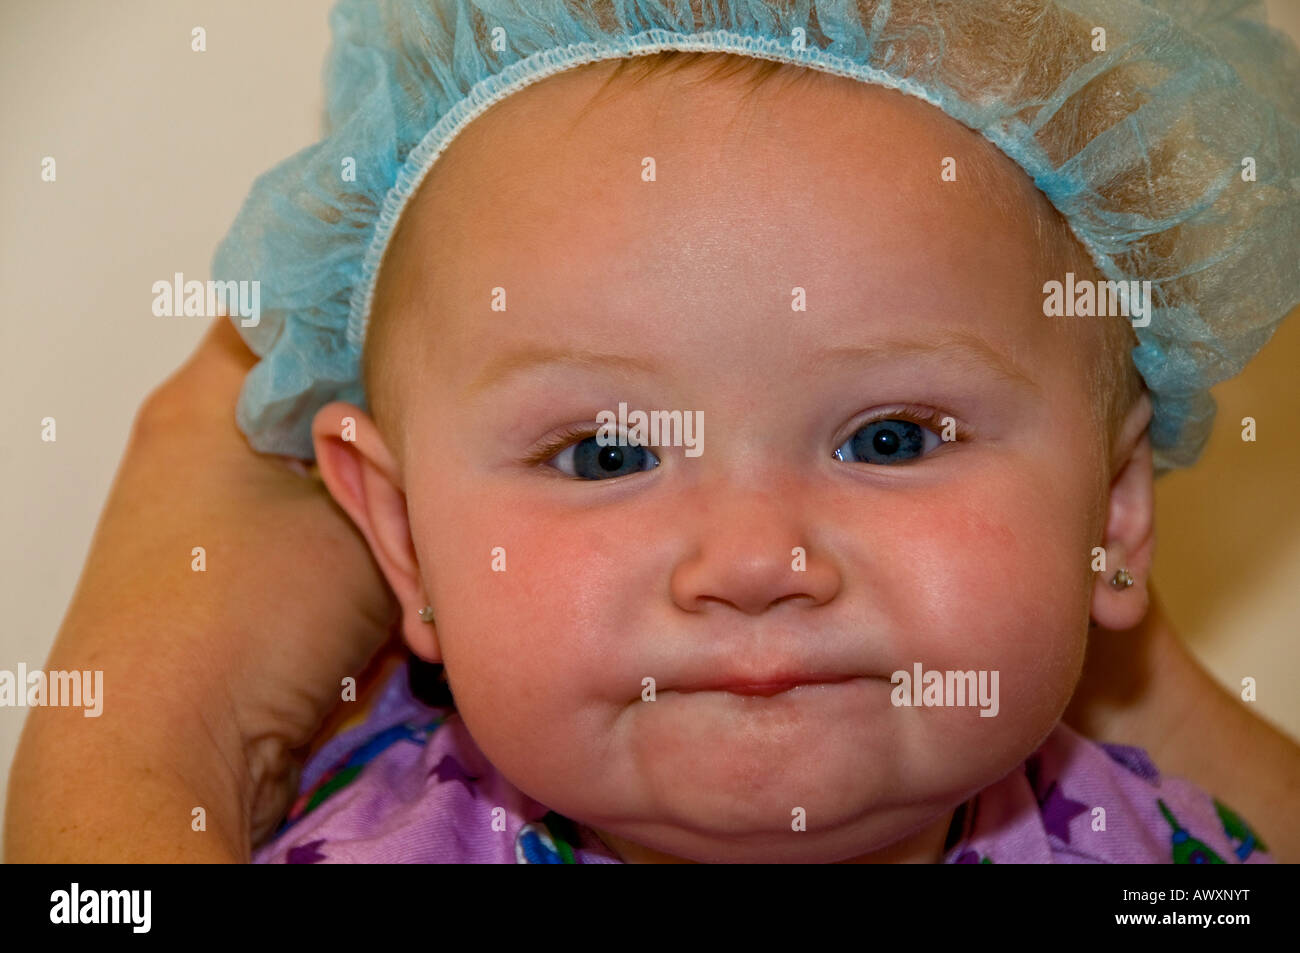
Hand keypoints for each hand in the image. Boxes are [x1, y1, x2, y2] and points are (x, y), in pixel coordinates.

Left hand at [5, 317, 398, 860]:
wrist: (173, 753)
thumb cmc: (254, 613)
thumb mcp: (362, 520)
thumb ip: (411, 462)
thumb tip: (446, 427)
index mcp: (211, 394)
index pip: (300, 305)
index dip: (381, 312)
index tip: (450, 333)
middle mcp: (196, 439)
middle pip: (312, 392)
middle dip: (386, 411)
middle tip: (460, 418)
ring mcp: (204, 507)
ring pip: (315, 465)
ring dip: (374, 482)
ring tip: (438, 491)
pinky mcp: (222, 568)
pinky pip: (305, 521)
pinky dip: (351, 530)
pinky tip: (400, 553)